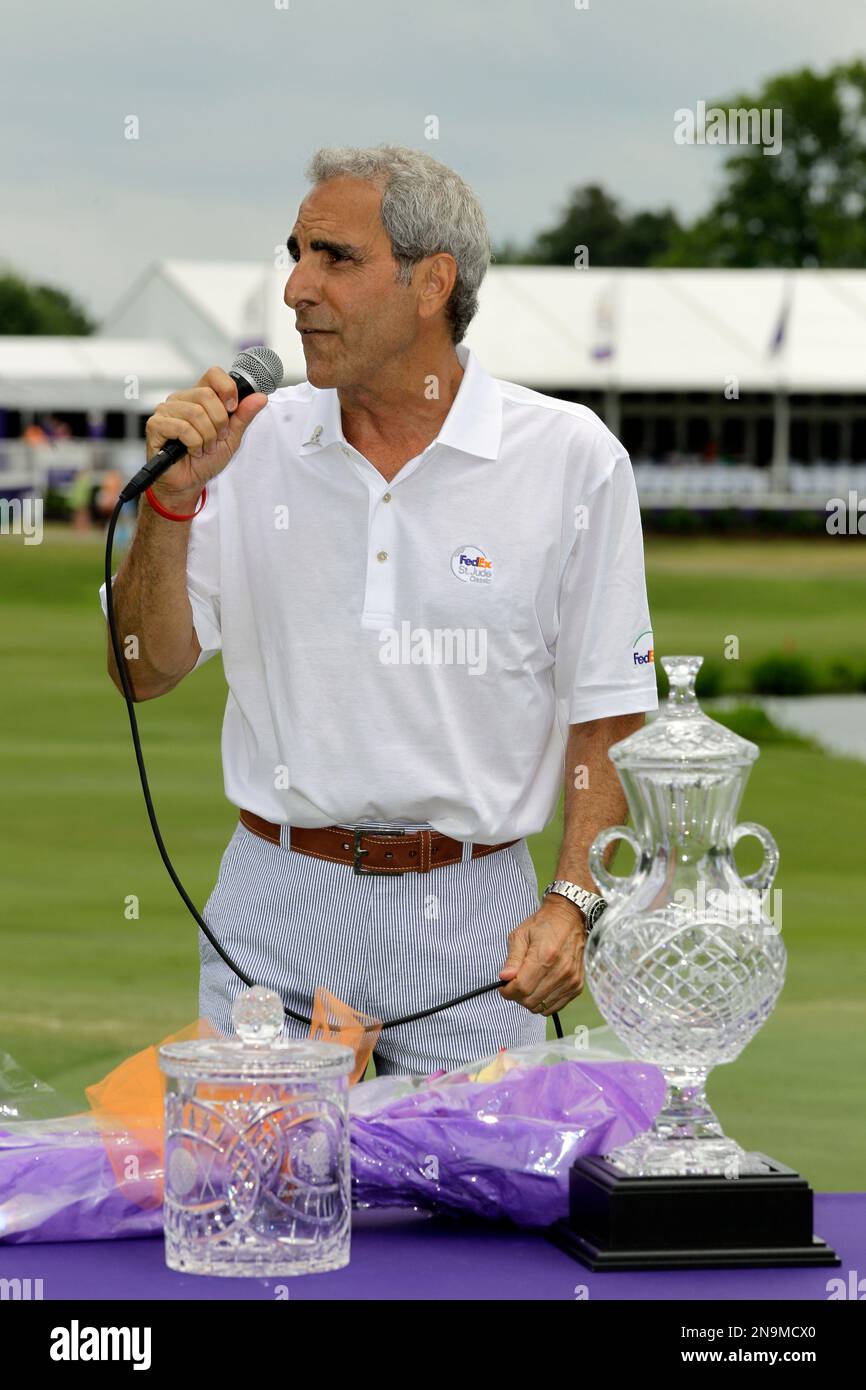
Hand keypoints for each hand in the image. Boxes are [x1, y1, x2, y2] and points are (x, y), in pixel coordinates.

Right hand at [145, 366, 268, 505]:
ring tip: (205, 448)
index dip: (227, 389)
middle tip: (217, 439)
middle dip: (219, 422)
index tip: (232, 409)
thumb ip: (243, 416)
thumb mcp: (231, 437)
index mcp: (198, 396)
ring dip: (207, 436)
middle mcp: (181, 399)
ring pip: (195, 413)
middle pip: (207, 395)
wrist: (189, 482)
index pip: (213, 374)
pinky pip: (182, 428)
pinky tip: (192, 451)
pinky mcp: (155, 425)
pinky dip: (194, 444)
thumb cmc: (205, 459)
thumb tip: (260, 397)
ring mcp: (166, 410)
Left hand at [498, 896, 586, 1014]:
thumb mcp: (520, 935)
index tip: (503, 986)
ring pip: (542, 1007)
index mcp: (545, 955)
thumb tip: (504, 977)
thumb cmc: (543, 925)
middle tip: (514, 984)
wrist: (569, 919)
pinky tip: (540, 988)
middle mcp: (561, 970)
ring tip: (528, 985)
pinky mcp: (577, 986)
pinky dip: (544, 1002)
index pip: (522, 988)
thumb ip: (512, 959)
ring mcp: (571, 980)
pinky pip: (555, 1007)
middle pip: (531, 1000)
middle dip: (517, 996)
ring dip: (530, 1000)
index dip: (508, 991)